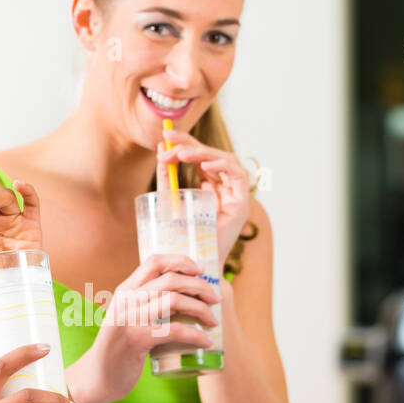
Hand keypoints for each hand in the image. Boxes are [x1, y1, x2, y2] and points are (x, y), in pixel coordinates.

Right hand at [85, 253, 220, 402]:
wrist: (97, 376)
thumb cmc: (119, 348)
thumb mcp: (126, 317)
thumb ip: (144, 305)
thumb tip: (182, 298)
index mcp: (125, 290)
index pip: (154, 262)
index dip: (181, 261)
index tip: (201, 271)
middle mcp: (126, 299)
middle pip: (170, 279)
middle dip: (200, 286)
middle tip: (215, 299)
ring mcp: (130, 318)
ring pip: (174, 300)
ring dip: (201, 309)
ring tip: (214, 321)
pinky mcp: (137, 339)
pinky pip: (174, 330)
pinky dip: (195, 336)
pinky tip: (206, 341)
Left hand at [158, 128, 251, 252]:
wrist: (192, 266)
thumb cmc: (181, 237)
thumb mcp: (169, 201)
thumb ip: (167, 177)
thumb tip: (161, 147)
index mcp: (209, 186)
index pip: (199, 157)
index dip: (184, 143)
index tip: (165, 136)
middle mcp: (224, 188)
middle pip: (211, 155)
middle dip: (190, 144)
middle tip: (169, 140)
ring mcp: (234, 195)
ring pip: (224, 160)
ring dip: (203, 154)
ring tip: (181, 155)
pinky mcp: (242, 204)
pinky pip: (238, 176)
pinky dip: (223, 167)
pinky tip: (205, 166)